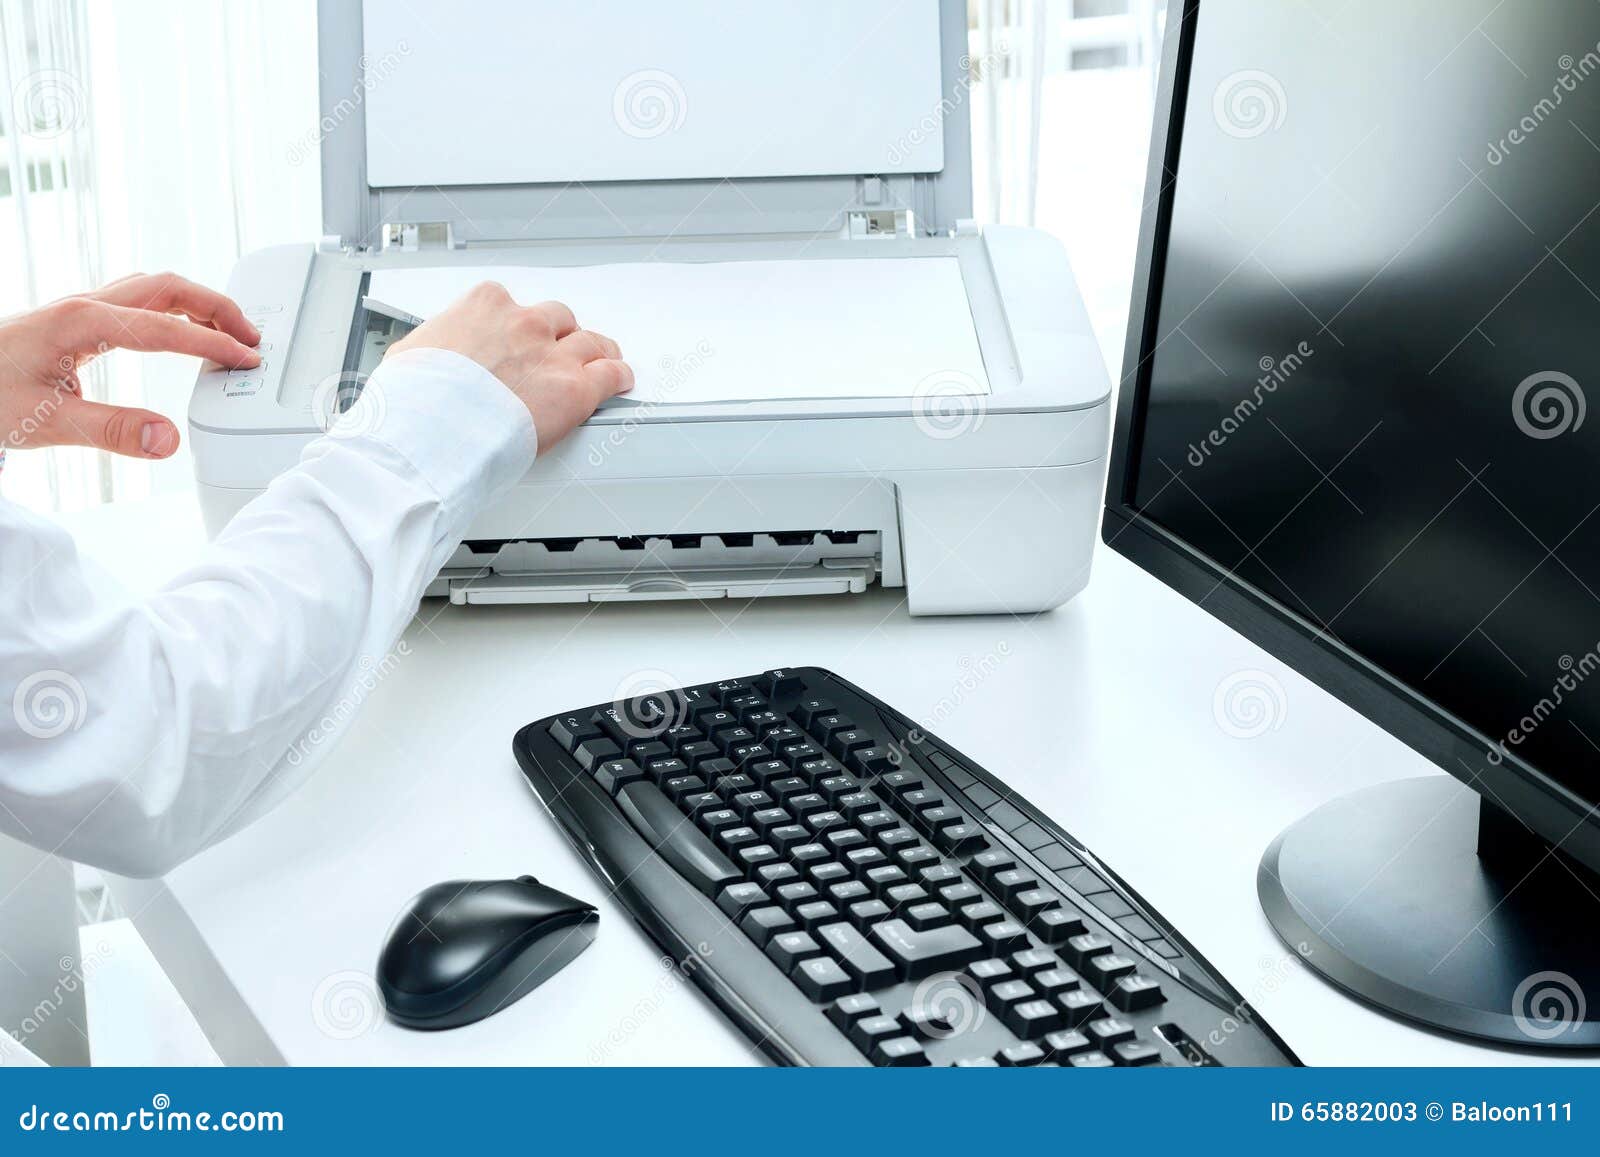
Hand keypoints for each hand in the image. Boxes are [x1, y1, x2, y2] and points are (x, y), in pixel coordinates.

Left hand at [0, 273, 260, 458]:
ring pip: (153, 289)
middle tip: (251, 338)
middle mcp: (84, 306)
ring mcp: (79, 310)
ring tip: (228, 332)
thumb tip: (168, 439)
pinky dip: (172, 311)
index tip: (244, 361)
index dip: (211, 345)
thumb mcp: (44, 422)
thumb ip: (112, 431)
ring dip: (197, 304)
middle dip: (217, 308)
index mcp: (82, 323)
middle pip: (168, 288)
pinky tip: (178, 335)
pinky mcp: (75, 322)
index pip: (166, 328)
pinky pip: (137, 302)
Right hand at [387, 281, 633, 449]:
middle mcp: (523, 324)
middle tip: (562, 352)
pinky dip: (618, 377)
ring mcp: (553, 355)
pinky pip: (610, 375)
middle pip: (558, 321)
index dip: (520, 329)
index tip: (521, 341)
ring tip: (604, 361)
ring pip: (590, 344)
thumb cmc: (415, 402)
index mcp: (484, 306)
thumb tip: (424, 357)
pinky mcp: (575, 389)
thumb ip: (432, 347)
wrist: (430, 433)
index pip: (513, 307)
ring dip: (597, 353)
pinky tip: (619, 381)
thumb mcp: (411, 355)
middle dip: (560, 337)